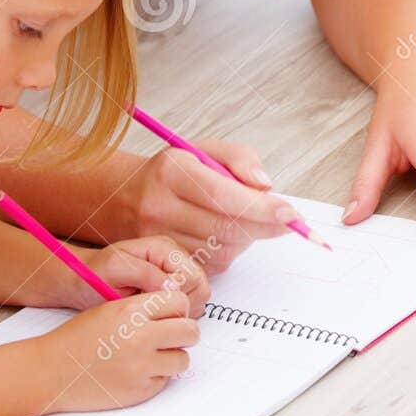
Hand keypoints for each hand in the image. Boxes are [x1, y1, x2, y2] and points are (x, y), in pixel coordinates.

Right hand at [36, 288, 198, 414]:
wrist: (52, 371)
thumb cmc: (78, 338)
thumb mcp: (110, 309)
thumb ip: (144, 309)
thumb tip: (177, 312)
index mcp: (132, 311)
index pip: (179, 302)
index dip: (177, 309)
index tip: (171, 315)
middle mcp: (140, 337)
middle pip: (190, 331)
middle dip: (183, 333)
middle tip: (171, 336)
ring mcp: (141, 367)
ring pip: (183, 359)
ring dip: (173, 358)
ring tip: (153, 356)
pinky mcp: (139, 391)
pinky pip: (165, 381)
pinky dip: (156, 377)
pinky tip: (136, 372)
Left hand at [68, 237, 210, 316]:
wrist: (82, 280)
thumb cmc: (95, 273)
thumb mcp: (115, 269)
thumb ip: (145, 274)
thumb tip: (172, 288)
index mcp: (164, 248)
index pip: (193, 276)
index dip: (179, 295)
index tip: (153, 302)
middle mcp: (175, 258)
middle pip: (201, 287)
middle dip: (181, 304)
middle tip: (152, 309)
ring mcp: (175, 273)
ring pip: (198, 298)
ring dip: (178, 310)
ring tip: (150, 309)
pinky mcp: (172, 288)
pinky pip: (187, 305)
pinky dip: (174, 313)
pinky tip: (153, 312)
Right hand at [115, 139, 300, 271]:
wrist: (125, 198)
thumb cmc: (174, 172)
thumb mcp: (205, 150)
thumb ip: (240, 159)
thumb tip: (265, 186)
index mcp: (172, 171)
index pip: (223, 194)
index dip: (261, 207)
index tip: (290, 213)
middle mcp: (160, 206)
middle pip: (226, 227)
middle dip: (264, 226)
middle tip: (286, 220)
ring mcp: (159, 237)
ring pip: (222, 250)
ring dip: (247, 238)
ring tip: (244, 219)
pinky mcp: (164, 262)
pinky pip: (212, 265)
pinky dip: (229, 251)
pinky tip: (225, 234)